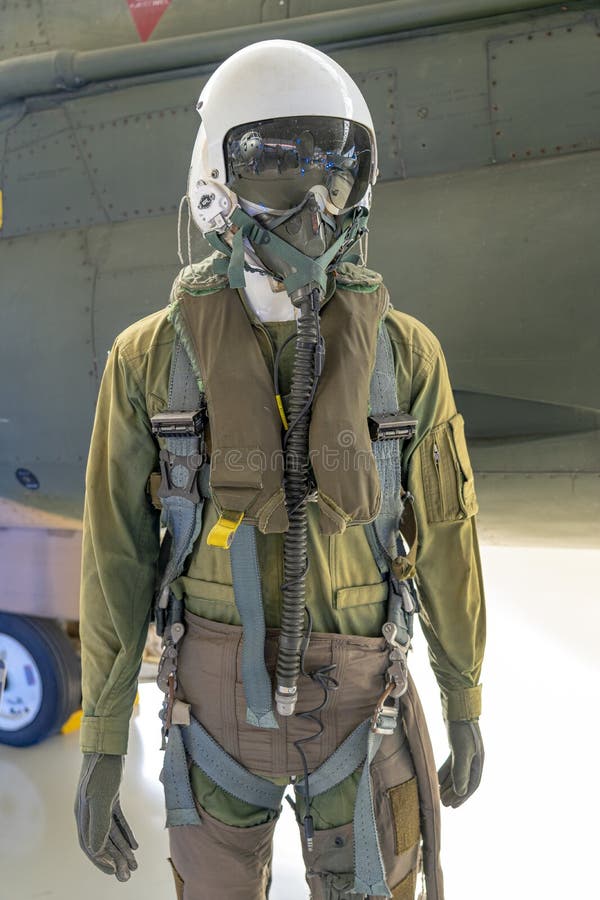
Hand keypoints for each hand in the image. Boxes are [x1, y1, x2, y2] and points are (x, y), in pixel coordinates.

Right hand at [74, 752, 138, 880]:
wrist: (107, 745)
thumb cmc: (102, 771)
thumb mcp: (102, 798)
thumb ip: (98, 824)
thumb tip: (96, 850)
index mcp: (82, 816)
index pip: (91, 846)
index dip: (102, 861)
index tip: (116, 872)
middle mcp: (89, 813)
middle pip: (103, 843)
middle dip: (116, 860)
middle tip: (128, 876)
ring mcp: (99, 805)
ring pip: (112, 834)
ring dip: (122, 849)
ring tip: (134, 864)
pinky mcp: (110, 798)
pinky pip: (118, 822)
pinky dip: (126, 834)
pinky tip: (134, 845)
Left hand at [438, 720, 483, 807]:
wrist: (457, 706)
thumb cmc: (461, 728)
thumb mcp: (461, 751)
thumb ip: (461, 772)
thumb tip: (460, 793)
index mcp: (479, 760)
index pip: (472, 784)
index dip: (463, 796)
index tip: (453, 806)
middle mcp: (474, 757)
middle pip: (464, 780)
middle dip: (454, 793)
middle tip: (444, 804)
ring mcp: (465, 751)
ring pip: (456, 772)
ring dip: (448, 783)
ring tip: (439, 794)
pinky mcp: (456, 744)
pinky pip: (451, 763)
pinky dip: (444, 772)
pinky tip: (436, 777)